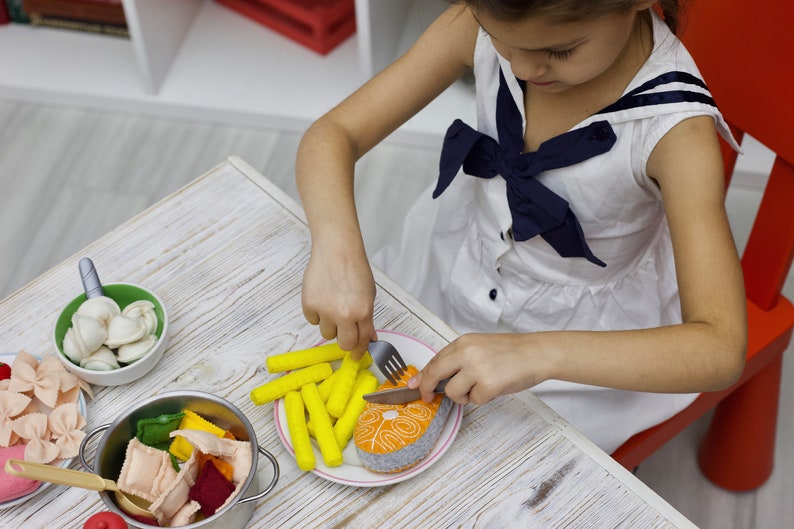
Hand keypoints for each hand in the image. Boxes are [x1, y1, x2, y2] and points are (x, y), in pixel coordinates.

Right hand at [301, 241, 376, 359]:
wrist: (337, 250)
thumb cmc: (354, 268)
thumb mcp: (369, 295)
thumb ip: (368, 318)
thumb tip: (370, 337)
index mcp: (363, 312)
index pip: (361, 341)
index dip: (359, 351)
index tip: (356, 356)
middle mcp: (344, 314)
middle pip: (344, 344)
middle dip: (345, 341)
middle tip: (344, 332)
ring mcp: (325, 310)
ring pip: (327, 333)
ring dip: (330, 325)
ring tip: (333, 305)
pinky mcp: (309, 304)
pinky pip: (313, 320)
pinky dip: (317, 313)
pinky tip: (322, 297)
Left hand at [408, 333, 545, 404]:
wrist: (537, 353)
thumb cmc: (512, 351)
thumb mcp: (480, 347)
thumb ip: (458, 360)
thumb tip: (435, 377)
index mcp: (464, 342)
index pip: (435, 360)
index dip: (423, 375)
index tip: (414, 385)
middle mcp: (467, 353)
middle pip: (435, 374)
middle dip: (427, 388)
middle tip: (427, 397)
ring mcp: (476, 369)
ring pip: (453, 392)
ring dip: (463, 396)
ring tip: (481, 387)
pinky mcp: (487, 385)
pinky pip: (474, 400)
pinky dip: (483, 399)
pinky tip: (495, 388)